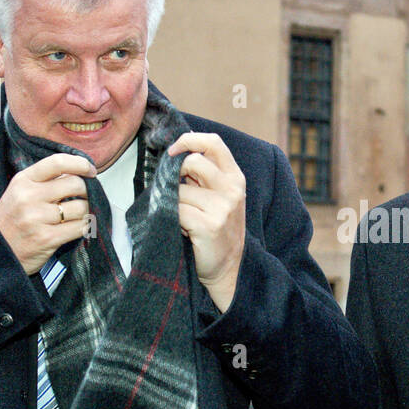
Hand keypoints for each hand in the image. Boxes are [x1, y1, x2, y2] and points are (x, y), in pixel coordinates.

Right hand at [0, 153, 94, 274]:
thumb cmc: (14, 218)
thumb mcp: (21, 191)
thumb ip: (46, 180)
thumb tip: (80, 172)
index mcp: (23, 180)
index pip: (57, 163)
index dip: (80, 164)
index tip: (91, 170)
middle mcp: (29, 197)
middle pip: (75, 184)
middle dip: (86, 191)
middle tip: (84, 197)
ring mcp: (37, 218)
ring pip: (81, 207)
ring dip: (86, 211)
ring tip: (77, 215)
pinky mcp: (47, 238)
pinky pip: (80, 227)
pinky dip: (84, 226)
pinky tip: (77, 227)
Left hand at [167, 132, 245, 311]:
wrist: (227, 268)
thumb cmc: (217, 230)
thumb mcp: (219, 197)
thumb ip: (203, 176)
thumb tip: (175, 155)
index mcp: (235, 178)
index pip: (213, 142)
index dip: (189, 140)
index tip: (173, 151)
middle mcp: (233, 189)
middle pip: (193, 161)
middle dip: (175, 174)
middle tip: (175, 192)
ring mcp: (223, 207)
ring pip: (180, 189)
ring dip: (173, 203)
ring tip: (184, 218)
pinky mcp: (209, 225)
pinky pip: (177, 210)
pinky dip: (172, 218)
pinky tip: (183, 229)